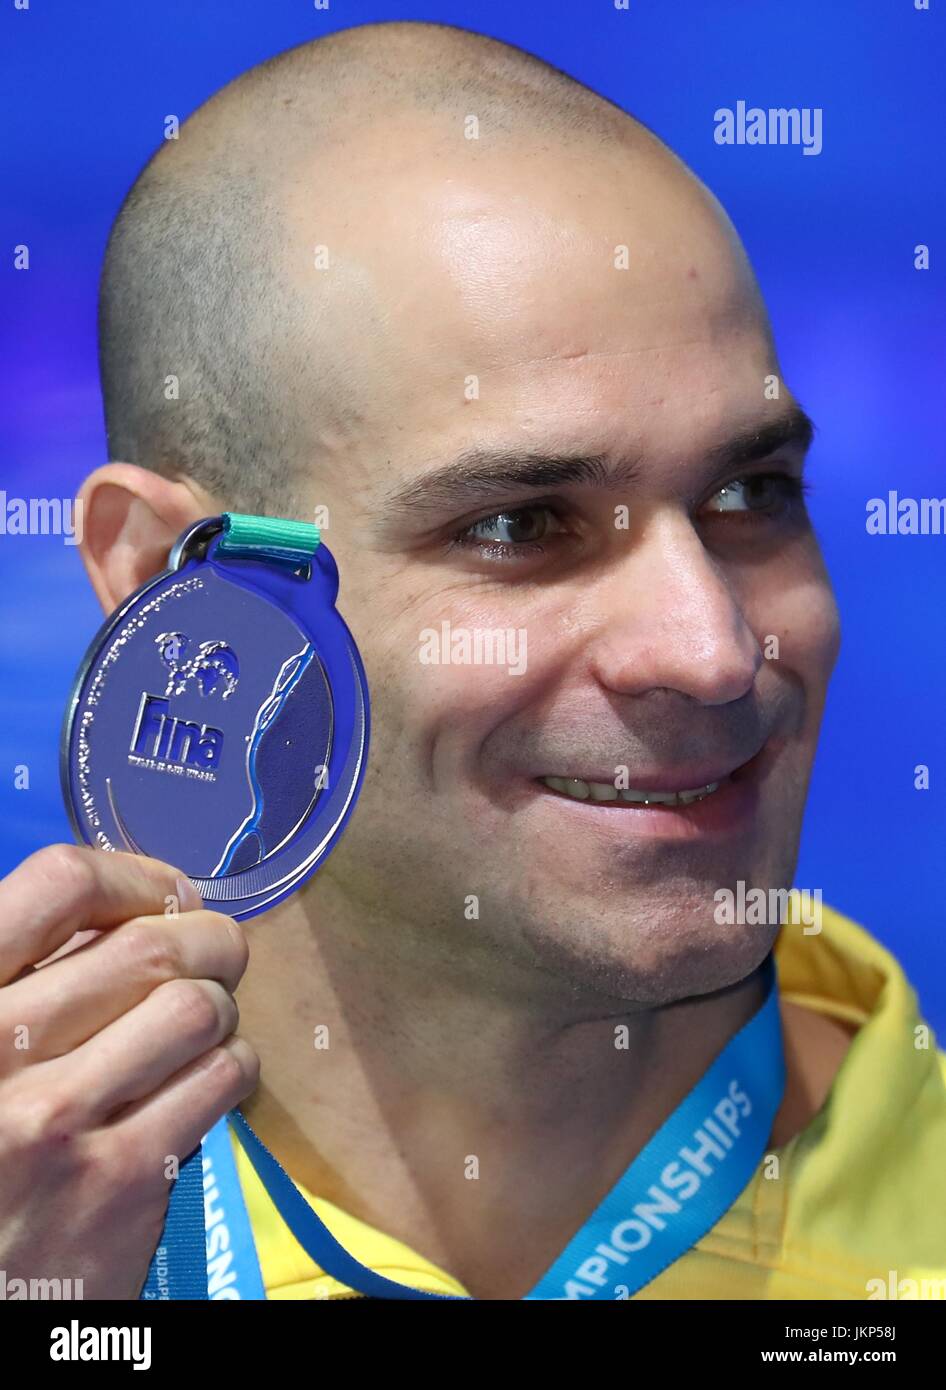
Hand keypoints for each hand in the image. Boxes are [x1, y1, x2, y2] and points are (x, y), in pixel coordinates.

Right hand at [0, 844, 258, 1298]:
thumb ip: (28, 975)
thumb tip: (134, 906)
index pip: (61, 884)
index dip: (133, 875)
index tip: (163, 894)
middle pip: (152, 945)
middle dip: (207, 937)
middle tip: (215, 951)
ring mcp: (59, 1122)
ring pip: (198, 1007)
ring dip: (219, 1004)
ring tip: (203, 1022)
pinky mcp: (119, 1183)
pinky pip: (223, 1078)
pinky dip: (231, 1063)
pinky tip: (204, 1076)